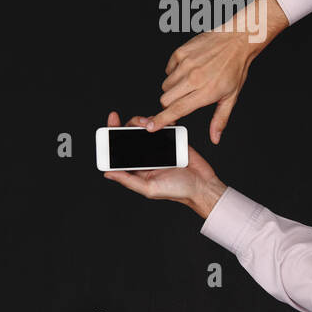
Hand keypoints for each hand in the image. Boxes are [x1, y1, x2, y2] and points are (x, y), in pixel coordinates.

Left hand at [102, 111, 226, 217]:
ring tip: (146, 122)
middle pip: (130, 134)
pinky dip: (160, 121)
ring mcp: (158, 146)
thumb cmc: (176, 191)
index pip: (119, 149)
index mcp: (136, 167)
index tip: (111, 124)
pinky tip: (160, 122)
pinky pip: (163, 126)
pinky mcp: (172, 139)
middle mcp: (145, 155)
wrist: (203, 185)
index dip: (112, 135)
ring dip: (143, 121)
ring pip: (145, 128)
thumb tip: (107, 174)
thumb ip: (128, 180)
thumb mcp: (149, 188)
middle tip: (134, 122)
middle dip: (128, 124)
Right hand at [147, 0, 289, 142]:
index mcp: (206, 91)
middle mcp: (194, 78)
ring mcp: (186, 64)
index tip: (151, 126)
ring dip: (173, 88)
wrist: (237, 40)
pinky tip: (188, 68)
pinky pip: (168, 70)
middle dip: (170, 103)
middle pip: (166, 99)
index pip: (177, 109)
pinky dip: (174, 72)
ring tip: (190, 80)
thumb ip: (219, 119)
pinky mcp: (180, 53)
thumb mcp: (231, 97)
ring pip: (166, 85)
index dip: (162, 119)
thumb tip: (215, 137)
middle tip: (184, 98)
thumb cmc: (235, 67)